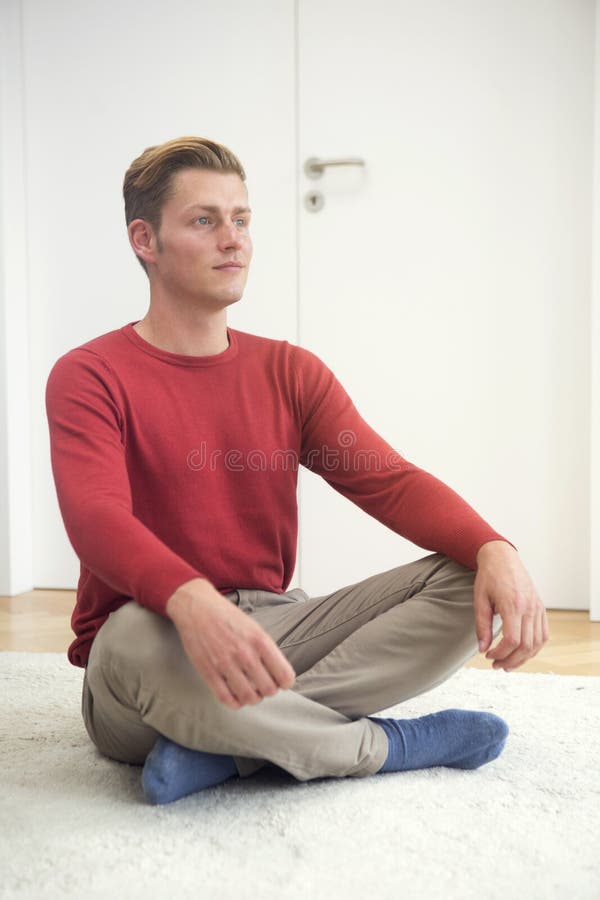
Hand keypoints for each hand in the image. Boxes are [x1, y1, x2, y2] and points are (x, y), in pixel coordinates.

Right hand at [167, 578, 295, 708]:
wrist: (197, 608)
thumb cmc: (227, 617)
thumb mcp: (254, 628)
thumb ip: (266, 650)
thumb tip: (278, 674)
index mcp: (260, 641)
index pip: (284, 675)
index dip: (285, 683)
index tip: (282, 682)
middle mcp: (245, 654)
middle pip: (268, 690)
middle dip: (269, 691)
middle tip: (264, 686)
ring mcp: (226, 664)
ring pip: (249, 698)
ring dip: (253, 699)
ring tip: (251, 692)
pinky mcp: (208, 672)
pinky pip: (226, 698)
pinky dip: (235, 703)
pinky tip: (236, 697)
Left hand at [473, 541, 548, 671]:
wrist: (502, 557)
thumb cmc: (489, 577)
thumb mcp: (480, 600)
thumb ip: (481, 626)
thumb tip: (482, 649)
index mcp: (513, 604)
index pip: (512, 639)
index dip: (500, 653)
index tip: (488, 656)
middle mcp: (529, 608)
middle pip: (526, 645)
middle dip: (511, 660)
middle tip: (496, 665)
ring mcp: (538, 608)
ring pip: (537, 643)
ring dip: (523, 658)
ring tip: (507, 663)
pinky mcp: (540, 608)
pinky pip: (543, 634)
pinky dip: (534, 647)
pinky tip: (521, 652)